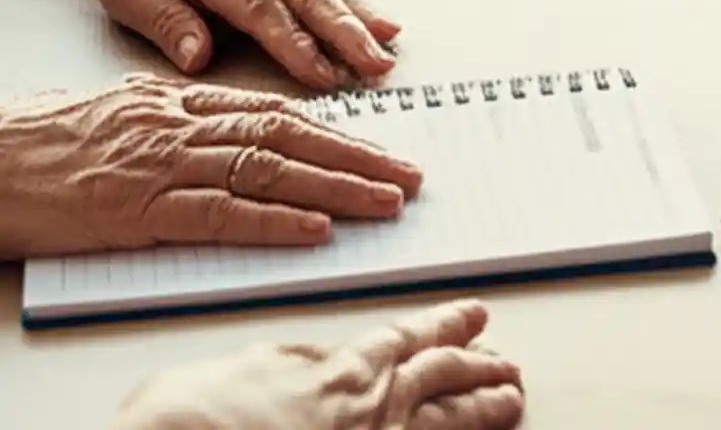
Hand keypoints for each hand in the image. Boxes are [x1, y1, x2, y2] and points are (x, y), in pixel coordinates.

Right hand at [0, 73, 421, 258]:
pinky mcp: (136, 208)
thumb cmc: (39, 144)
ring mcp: (160, 165)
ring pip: (269, 170)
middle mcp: (180, 126)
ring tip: (386, 202)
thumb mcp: (120, 113)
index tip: (382, 148)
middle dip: (358, 157)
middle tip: (409, 175)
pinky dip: (274, 222)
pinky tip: (316, 231)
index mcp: (178, 103)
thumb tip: (234, 133)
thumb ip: (180, 120)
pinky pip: (219, 214)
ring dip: (336, 187)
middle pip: (289, 136)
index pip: (274, 112)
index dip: (337, 131)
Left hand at [73, 0, 400, 89]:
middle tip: (372, 64)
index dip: (292, 40)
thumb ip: (162, 18)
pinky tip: (383, 24)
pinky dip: (355, 4)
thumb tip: (198, 57)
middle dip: (344, 32)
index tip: (318, 72)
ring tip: (386, 48)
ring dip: (357, 20)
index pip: (256, 4)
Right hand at [111, 299, 524, 429]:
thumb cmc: (192, 421)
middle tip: (507, 361)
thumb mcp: (239, 367)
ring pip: (453, 423)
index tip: (473, 316)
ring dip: (488, 408)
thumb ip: (286, 362)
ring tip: (512, 398)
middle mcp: (375, 409)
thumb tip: (304, 362)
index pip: (409, 339)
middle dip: (481, 367)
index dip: (446, 325)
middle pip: (445, 379)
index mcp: (341, 370)